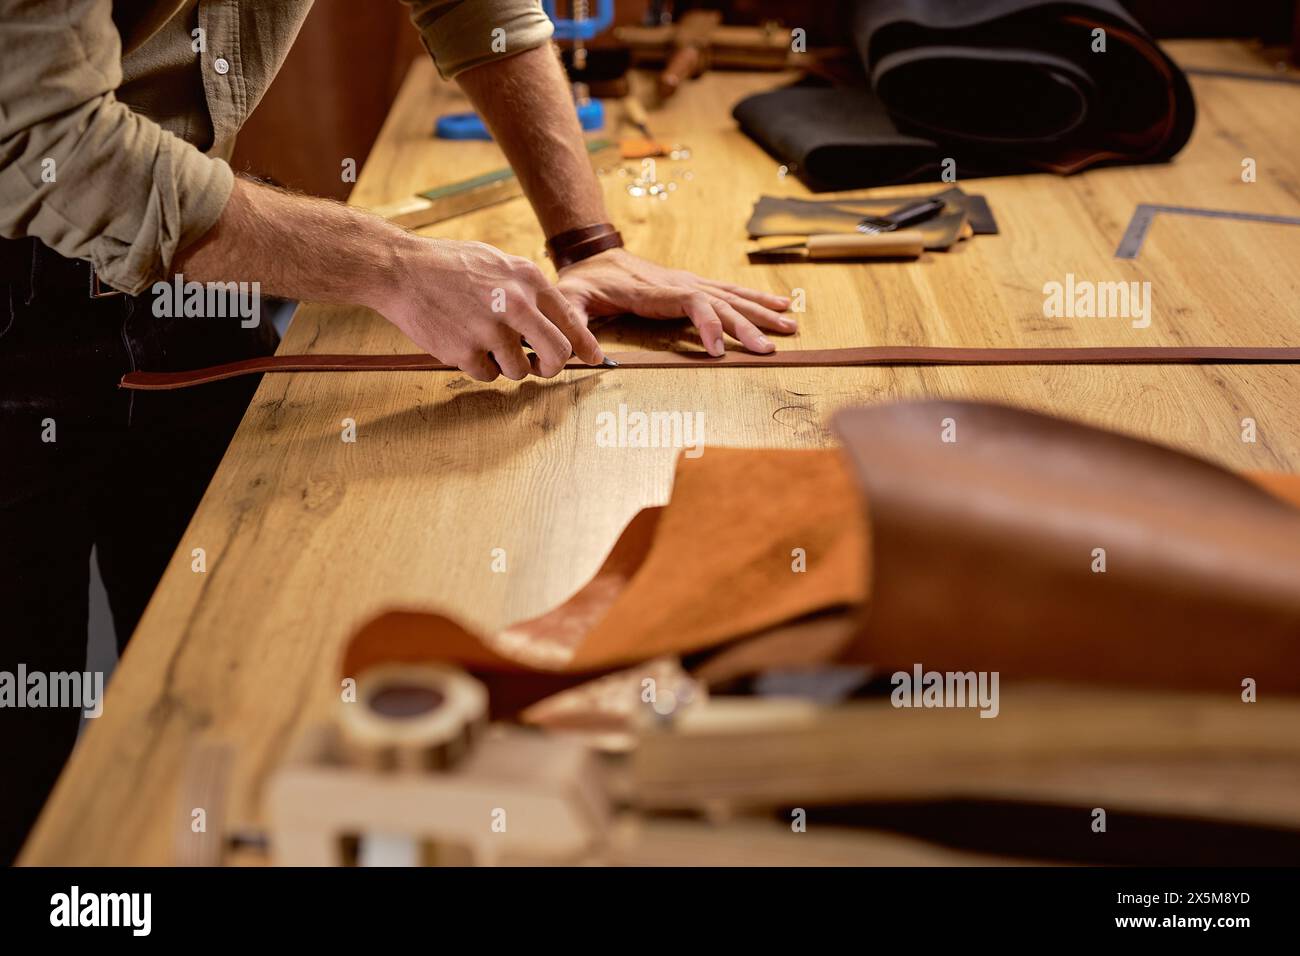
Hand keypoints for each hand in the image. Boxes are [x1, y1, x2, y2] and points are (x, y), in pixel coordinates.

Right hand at [375, 237, 603, 381]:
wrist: (401, 270)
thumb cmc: (450, 265)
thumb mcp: (498, 263)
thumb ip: (528, 291)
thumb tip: (554, 323)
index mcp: (528, 281)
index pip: (571, 321)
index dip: (586, 346)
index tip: (596, 360)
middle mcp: (515, 306)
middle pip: (557, 356)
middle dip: (553, 367)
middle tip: (542, 367)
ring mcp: (490, 331)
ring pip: (520, 371)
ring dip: (508, 366)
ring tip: (487, 344)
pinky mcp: (465, 352)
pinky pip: (487, 376)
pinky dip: (480, 368)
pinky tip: (464, 344)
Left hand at [555, 248, 795, 354]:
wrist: (591, 252)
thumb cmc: (580, 280)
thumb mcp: (569, 298)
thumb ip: (573, 321)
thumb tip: (585, 354)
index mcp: (651, 291)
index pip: (689, 303)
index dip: (707, 324)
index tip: (718, 352)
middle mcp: (676, 283)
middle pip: (719, 302)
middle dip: (746, 326)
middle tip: (769, 350)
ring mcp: (687, 282)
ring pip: (730, 296)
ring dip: (760, 312)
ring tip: (790, 326)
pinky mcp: (691, 284)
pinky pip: (728, 291)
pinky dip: (755, 298)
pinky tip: (779, 305)